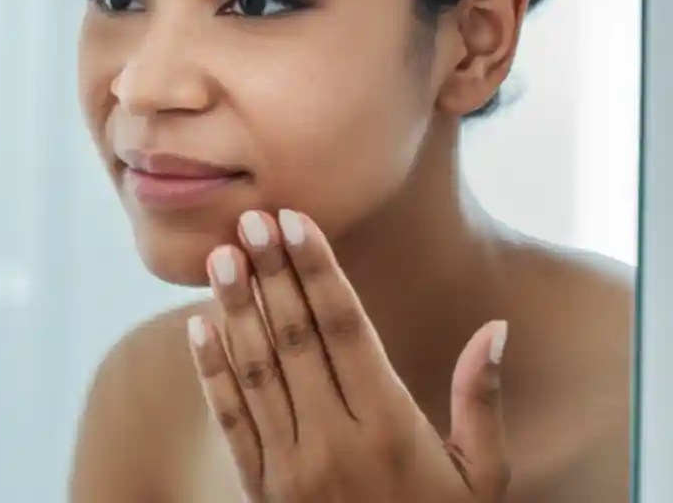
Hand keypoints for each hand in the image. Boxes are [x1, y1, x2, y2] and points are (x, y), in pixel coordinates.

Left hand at [187, 210, 509, 501]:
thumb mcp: (482, 478)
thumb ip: (483, 401)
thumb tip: (496, 328)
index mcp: (391, 427)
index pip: (344, 329)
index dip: (318, 270)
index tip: (296, 221)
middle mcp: (334, 441)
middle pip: (294, 340)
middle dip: (272, 274)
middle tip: (250, 219)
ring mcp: (290, 468)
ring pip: (255, 372)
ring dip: (234, 310)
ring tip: (221, 256)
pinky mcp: (259, 489)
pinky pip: (230, 421)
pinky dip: (210, 372)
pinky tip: (198, 327)